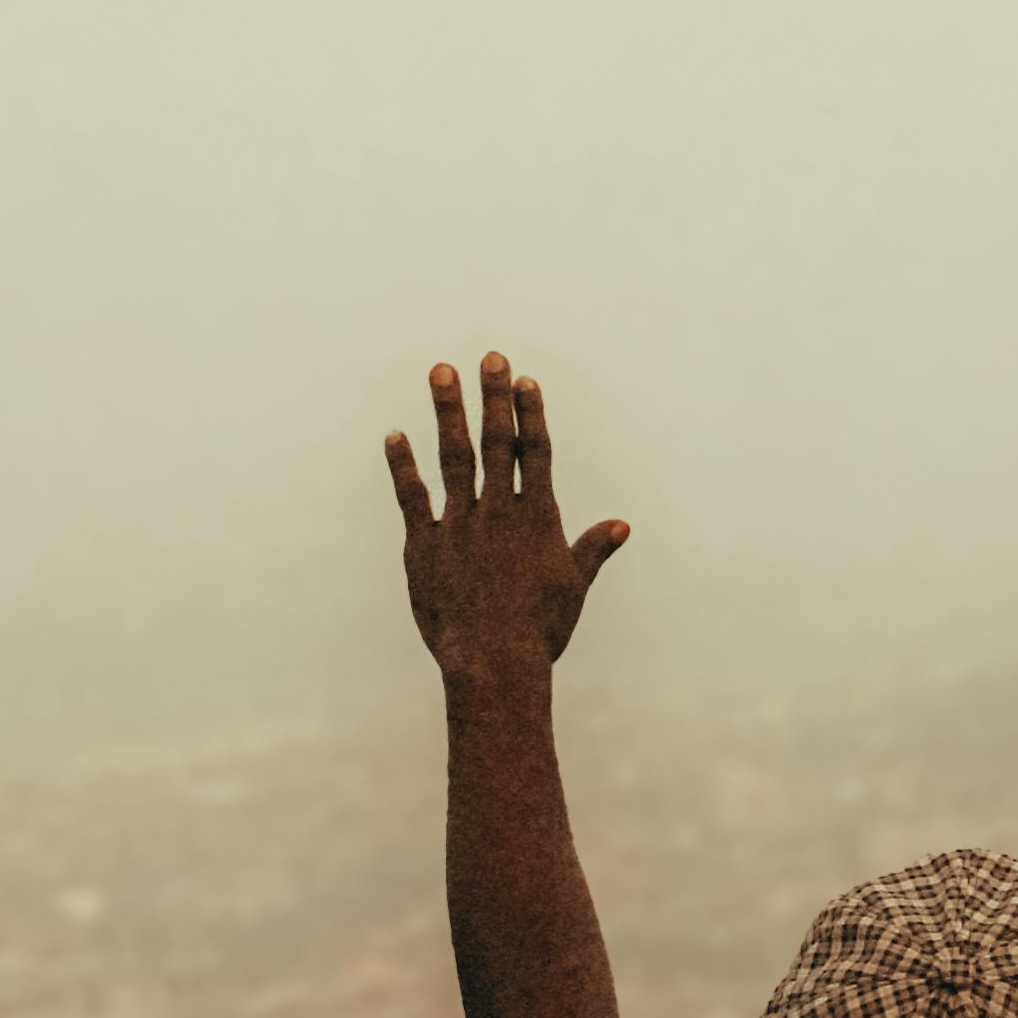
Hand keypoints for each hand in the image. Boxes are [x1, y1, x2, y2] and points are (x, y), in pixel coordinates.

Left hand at [383, 352, 630, 696]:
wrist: (494, 662)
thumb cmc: (540, 631)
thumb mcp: (573, 587)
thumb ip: (593, 550)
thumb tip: (621, 525)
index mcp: (538, 518)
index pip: (536, 453)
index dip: (531, 414)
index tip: (526, 380)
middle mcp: (500, 512)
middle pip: (498, 442)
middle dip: (495, 396)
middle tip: (491, 356)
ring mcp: (461, 525)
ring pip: (455, 456)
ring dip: (449, 411)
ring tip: (442, 371)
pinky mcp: (425, 545)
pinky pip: (412, 496)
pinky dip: (403, 465)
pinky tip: (395, 434)